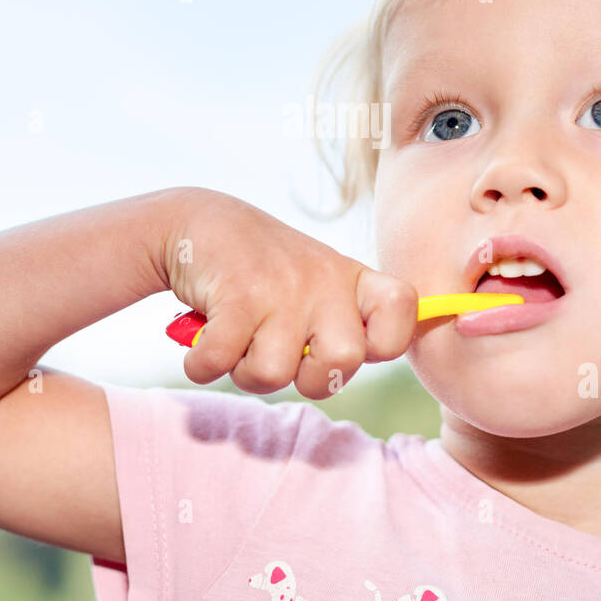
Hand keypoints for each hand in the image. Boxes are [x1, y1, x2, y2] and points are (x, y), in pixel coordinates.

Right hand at [160, 188, 417, 399]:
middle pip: (345, 361)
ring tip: (237, 342)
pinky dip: (201, 366)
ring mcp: (280, 288)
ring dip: (244, 372)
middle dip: (308, 379)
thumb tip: (353, 364)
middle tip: (282, 355)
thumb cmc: (260, 270)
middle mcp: (323, 280)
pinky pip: (220, 363)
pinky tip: (202, 344)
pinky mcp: (235, 297)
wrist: (197, 221)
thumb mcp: (316, 282)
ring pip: (275, 374)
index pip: (403, 310)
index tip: (347, 342)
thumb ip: (342, 322)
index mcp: (350, 278)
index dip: (384, 343)